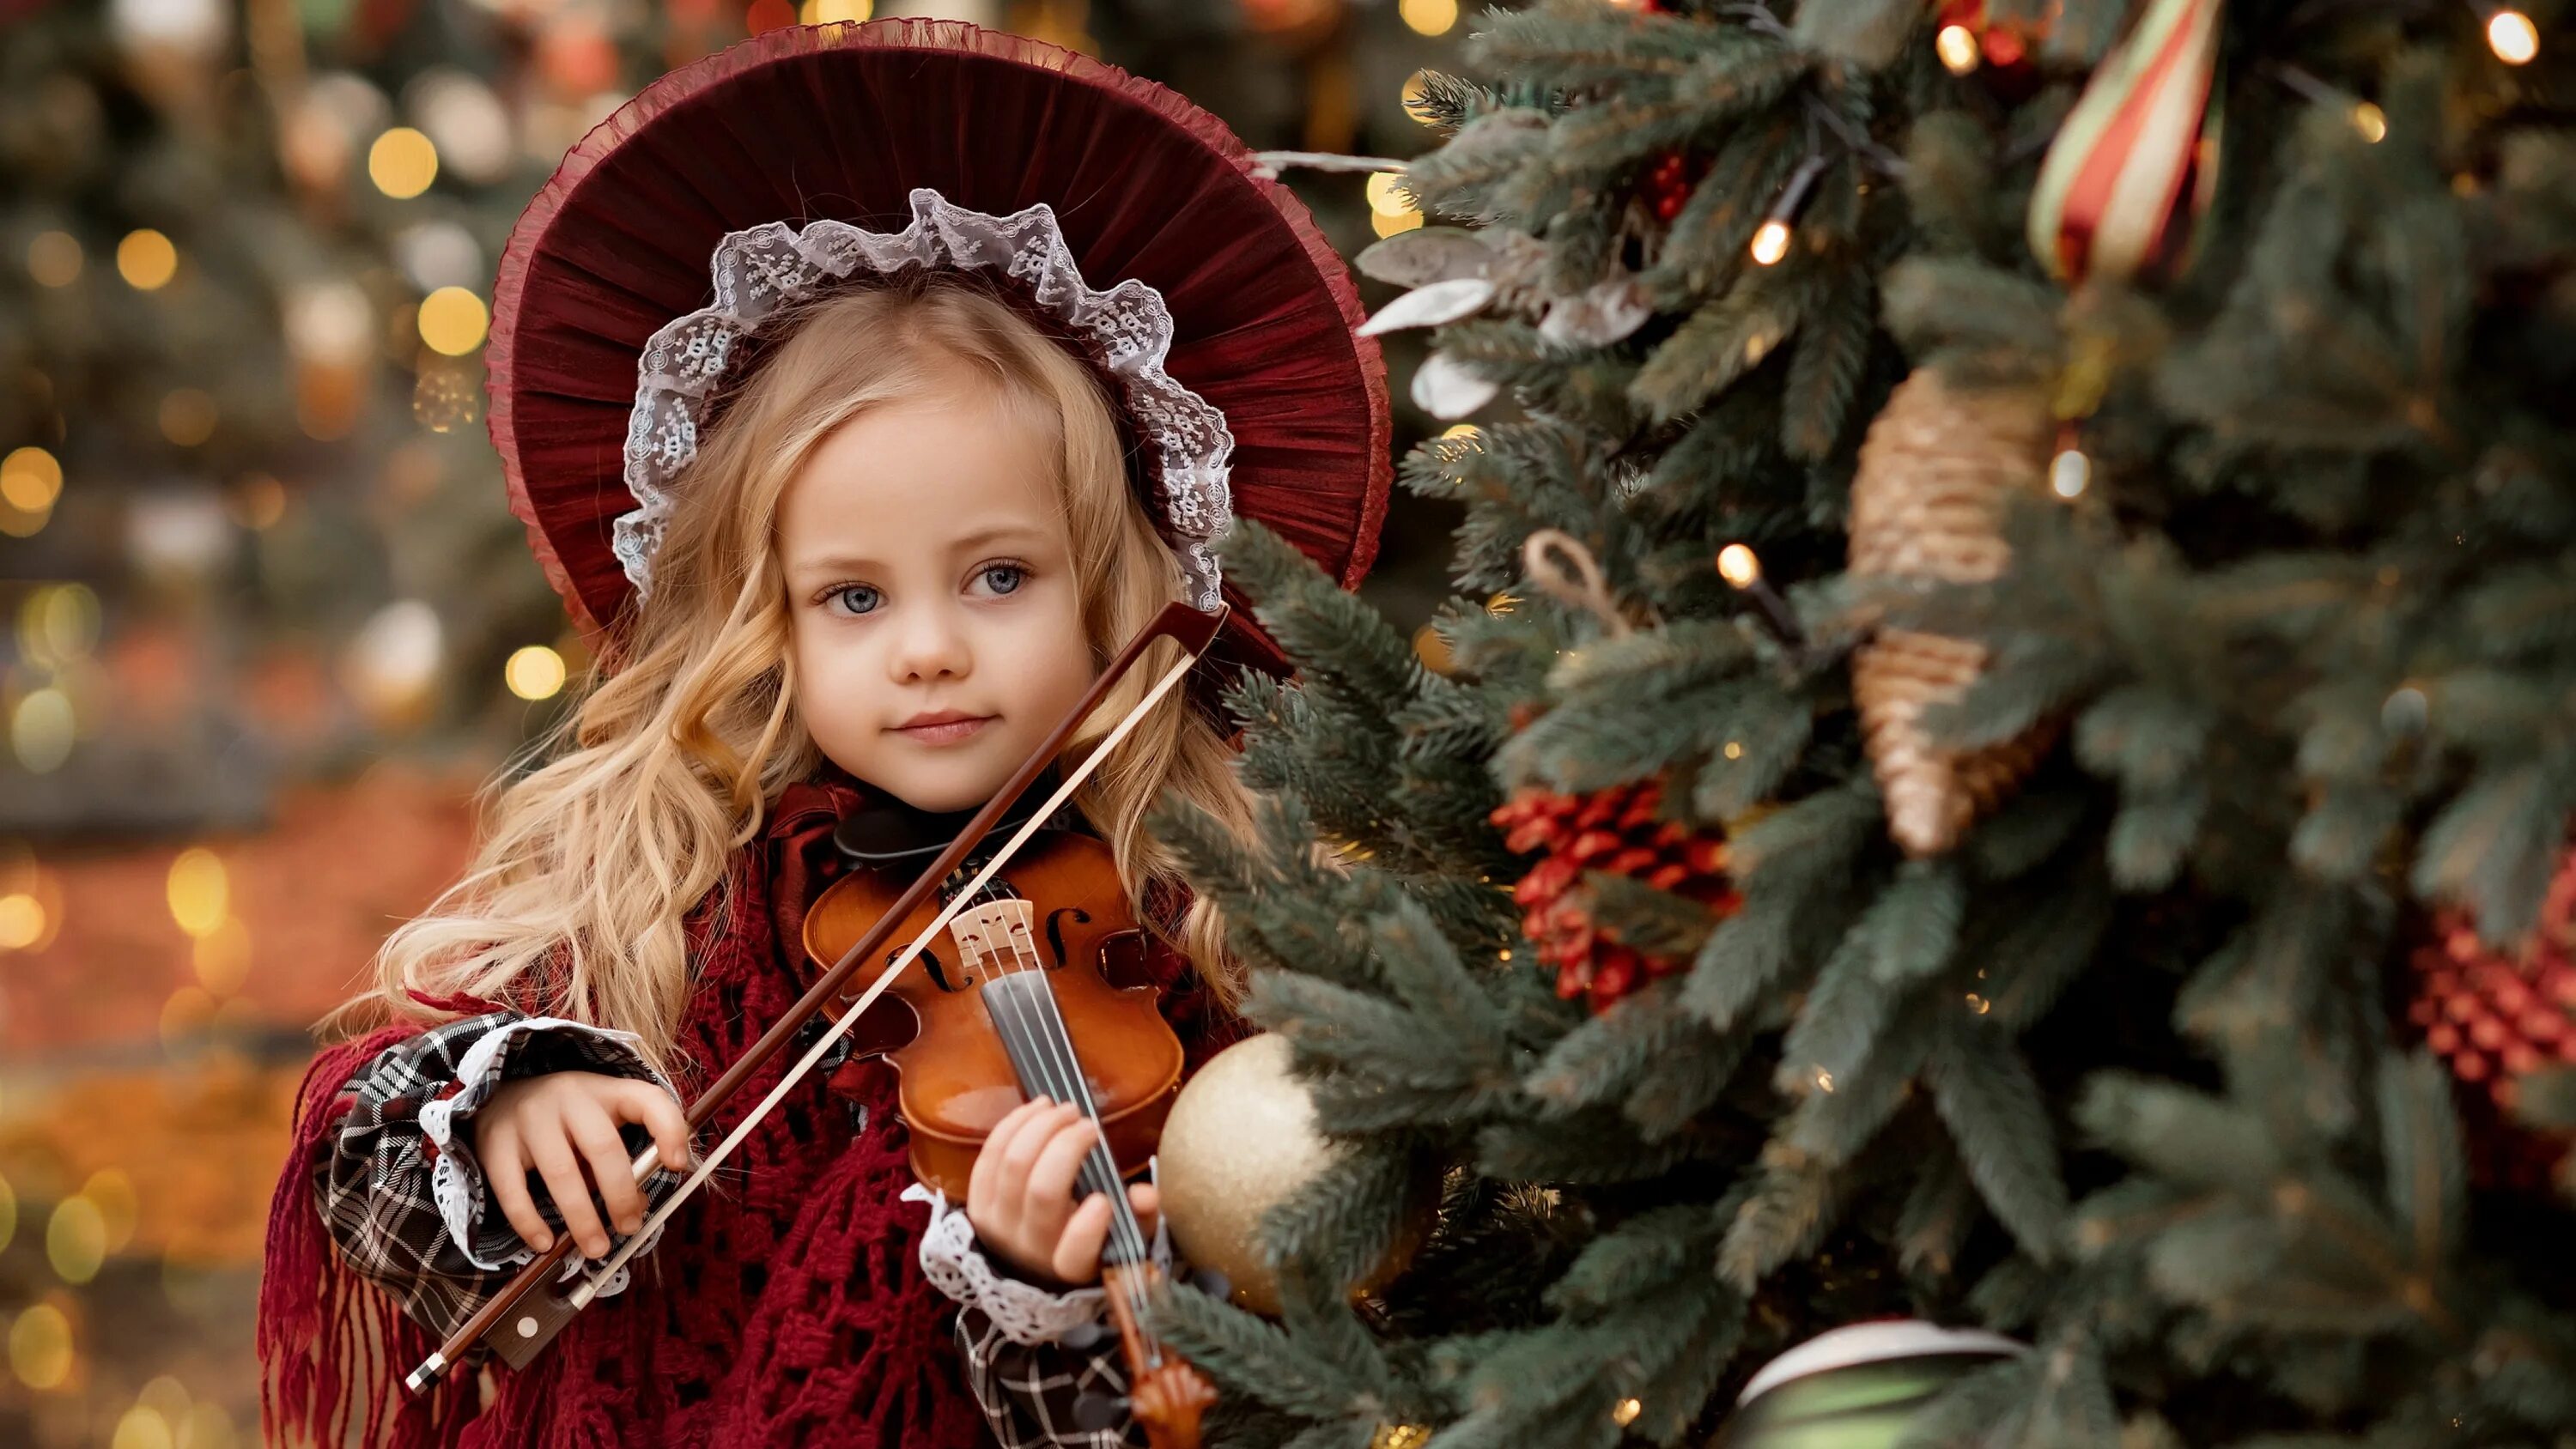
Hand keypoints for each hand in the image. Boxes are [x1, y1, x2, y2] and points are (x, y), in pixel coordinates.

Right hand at [470, 1071, 691, 1259]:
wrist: (500, 1095)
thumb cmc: (566, 1120)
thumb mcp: (600, 1125)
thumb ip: (621, 1160)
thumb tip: (636, 1208)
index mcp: (606, 1091)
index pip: (648, 1100)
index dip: (669, 1130)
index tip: (678, 1165)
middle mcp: (569, 1098)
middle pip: (603, 1147)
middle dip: (621, 1194)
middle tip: (629, 1228)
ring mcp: (530, 1118)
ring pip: (562, 1172)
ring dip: (582, 1217)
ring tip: (596, 1248)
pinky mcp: (495, 1142)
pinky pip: (513, 1188)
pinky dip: (529, 1221)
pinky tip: (544, 1244)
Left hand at [967, 1098, 1158, 1286]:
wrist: (1031, 1261)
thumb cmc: (1089, 1242)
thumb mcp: (1125, 1238)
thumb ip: (1141, 1218)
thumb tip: (1145, 1194)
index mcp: (1072, 1268)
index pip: (1075, 1256)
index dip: (1087, 1229)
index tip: (1103, 1201)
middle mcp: (1030, 1249)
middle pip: (1042, 1190)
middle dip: (1067, 1146)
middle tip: (1088, 1124)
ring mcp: (998, 1226)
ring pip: (1013, 1165)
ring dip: (1040, 1126)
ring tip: (1064, 1109)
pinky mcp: (977, 1205)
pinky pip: (988, 1157)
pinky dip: (1013, 1126)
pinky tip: (1036, 1110)